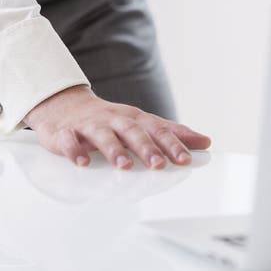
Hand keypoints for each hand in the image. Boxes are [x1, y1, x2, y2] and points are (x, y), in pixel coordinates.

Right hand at [22, 85, 210, 169]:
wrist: (65, 105)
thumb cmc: (109, 119)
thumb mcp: (141, 123)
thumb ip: (171, 133)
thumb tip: (205, 141)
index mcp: (134, 119)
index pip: (156, 129)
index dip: (171, 144)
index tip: (186, 159)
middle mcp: (114, 119)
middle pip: (133, 131)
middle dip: (146, 148)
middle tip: (158, 165)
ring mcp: (89, 125)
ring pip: (103, 135)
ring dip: (114, 149)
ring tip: (125, 166)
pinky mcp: (65, 133)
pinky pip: (69, 141)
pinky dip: (75, 150)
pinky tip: (81, 163)